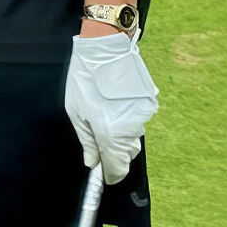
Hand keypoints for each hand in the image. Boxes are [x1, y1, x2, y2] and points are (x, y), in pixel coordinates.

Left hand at [65, 31, 158, 185]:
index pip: (117, 168)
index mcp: (111, 134)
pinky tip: (114, 105)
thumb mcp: (76, 113)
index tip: (104, 177)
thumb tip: (92, 162)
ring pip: (133, 137)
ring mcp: (144, 116)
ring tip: (103, 115)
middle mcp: (131, 129)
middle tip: (96, 140)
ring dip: (120, 134)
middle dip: (113, 153)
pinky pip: (138, 120)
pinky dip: (128, 119)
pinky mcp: (150, 104)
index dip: (110, 175)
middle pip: (126, 154)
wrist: (106, 49)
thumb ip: (87, 141)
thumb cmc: (86, 80)